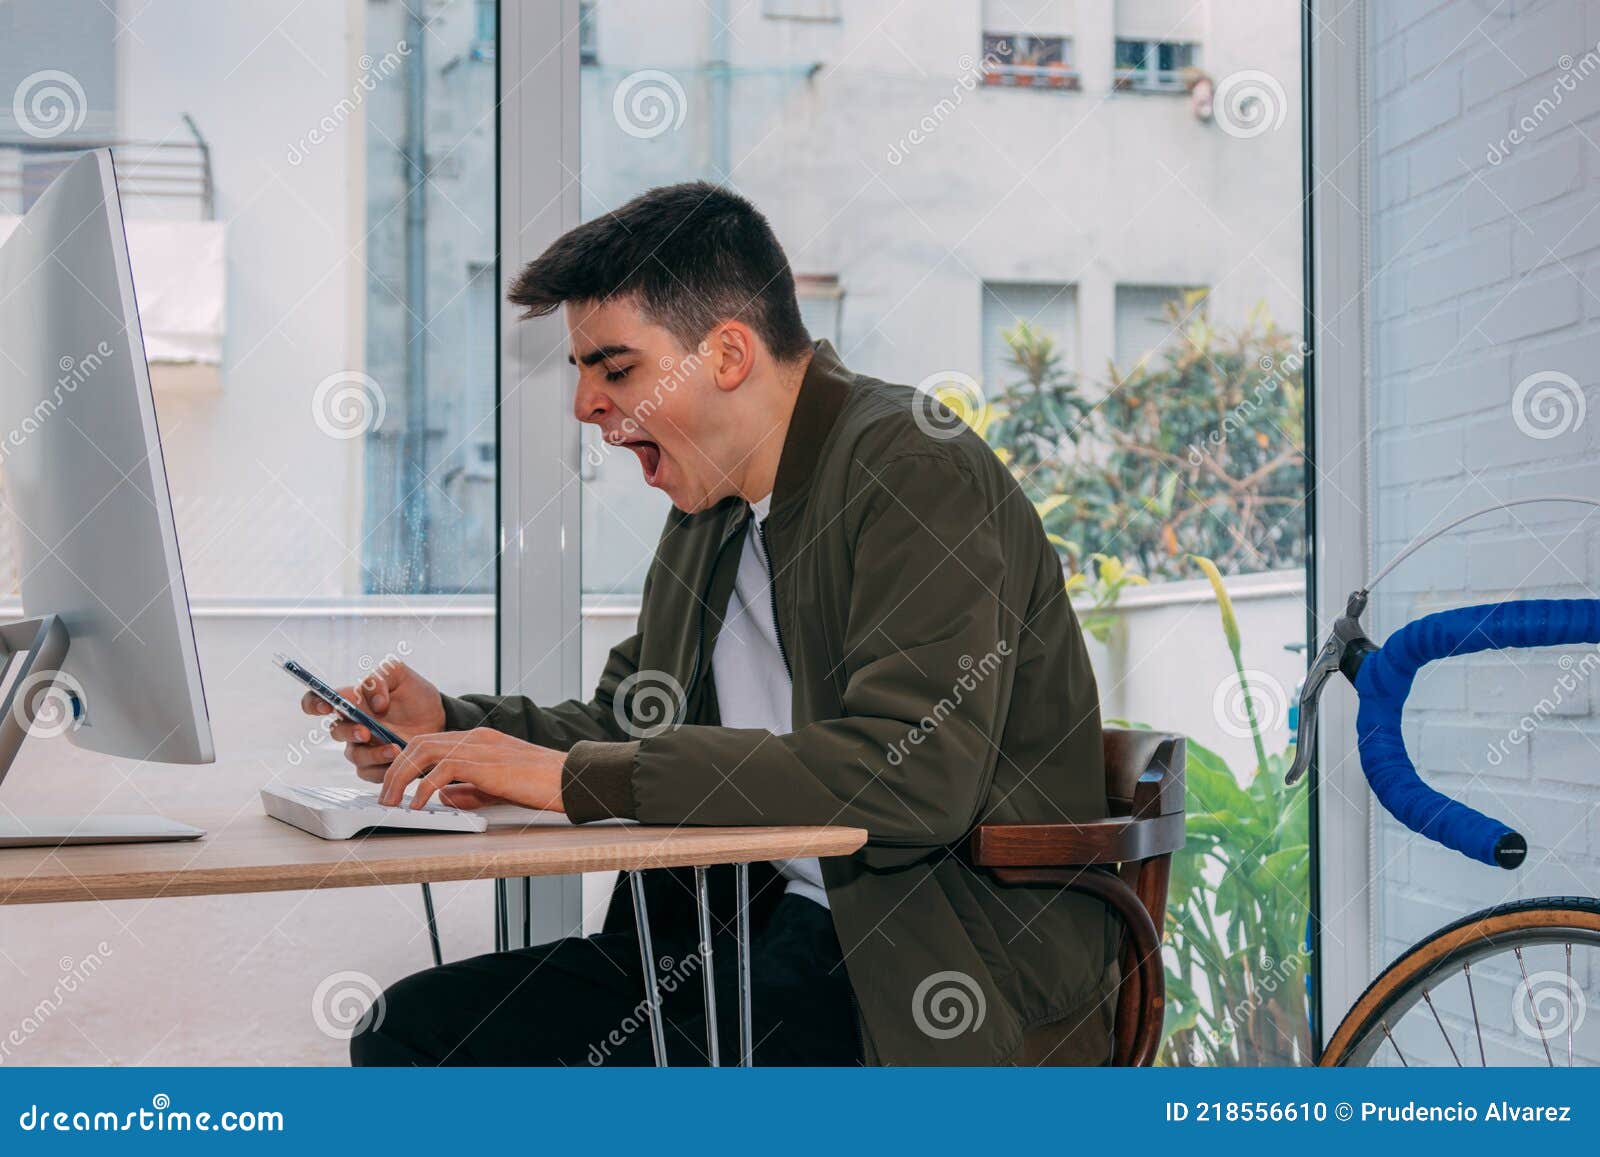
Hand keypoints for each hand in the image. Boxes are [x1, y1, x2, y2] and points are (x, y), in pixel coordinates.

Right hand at [300, 659, 446, 783]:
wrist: (440, 718)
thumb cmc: (415, 695)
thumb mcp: (400, 676)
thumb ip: (380, 678)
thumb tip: (374, 702)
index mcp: (351, 701)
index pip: (317, 701)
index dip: (314, 703)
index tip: (328, 705)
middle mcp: (352, 725)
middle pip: (335, 731)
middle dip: (349, 732)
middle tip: (366, 731)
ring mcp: (362, 747)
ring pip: (354, 755)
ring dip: (373, 753)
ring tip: (395, 747)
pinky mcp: (375, 766)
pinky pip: (368, 773)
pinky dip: (382, 768)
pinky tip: (399, 759)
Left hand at [377, 728, 565, 812]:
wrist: (571, 778)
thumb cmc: (542, 784)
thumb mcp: (498, 787)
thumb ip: (469, 790)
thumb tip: (441, 797)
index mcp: (478, 740)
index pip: (429, 743)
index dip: (405, 762)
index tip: (393, 786)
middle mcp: (475, 737)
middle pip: (418, 744)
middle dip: (394, 770)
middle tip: (384, 797)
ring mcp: (479, 746)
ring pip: (422, 751)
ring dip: (400, 777)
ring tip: (392, 802)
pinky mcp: (484, 762)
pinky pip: (441, 769)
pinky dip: (424, 787)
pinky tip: (419, 805)